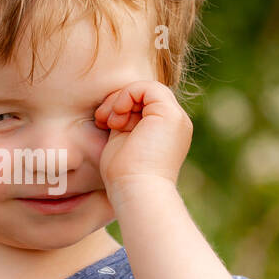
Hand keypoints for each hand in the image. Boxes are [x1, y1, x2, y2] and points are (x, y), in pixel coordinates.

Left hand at [93, 80, 191, 197]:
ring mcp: (176, 118)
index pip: (141, 103)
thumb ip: (124, 123)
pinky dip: (127, 95)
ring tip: (110, 121)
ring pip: (145, 89)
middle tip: (102, 120)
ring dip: (120, 99)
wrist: (137, 190)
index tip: (103, 123)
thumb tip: (112, 110)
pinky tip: (118, 115)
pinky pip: (147, 88)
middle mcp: (175, 123)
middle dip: (117, 101)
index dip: (119, 106)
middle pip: (143, 94)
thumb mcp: (122, 142)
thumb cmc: (124, 176)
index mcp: (165, 131)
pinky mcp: (170, 114)